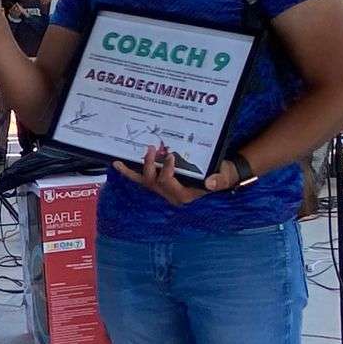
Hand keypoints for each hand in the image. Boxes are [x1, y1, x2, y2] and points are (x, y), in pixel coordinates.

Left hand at [112, 145, 242, 205]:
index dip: (167, 170)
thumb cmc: (222, 174)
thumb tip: (211, 183)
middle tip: (152, 149)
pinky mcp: (159, 183)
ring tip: (120, 161)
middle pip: (152, 182)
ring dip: (132, 171)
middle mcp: (170, 194)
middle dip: (149, 166)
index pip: (168, 183)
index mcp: (184, 195)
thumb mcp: (224, 176)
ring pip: (143, 182)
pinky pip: (142, 179)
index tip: (172, 156)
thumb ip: (220, 179)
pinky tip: (118, 165)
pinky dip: (129, 172)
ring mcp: (163, 190)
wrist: (220, 174)